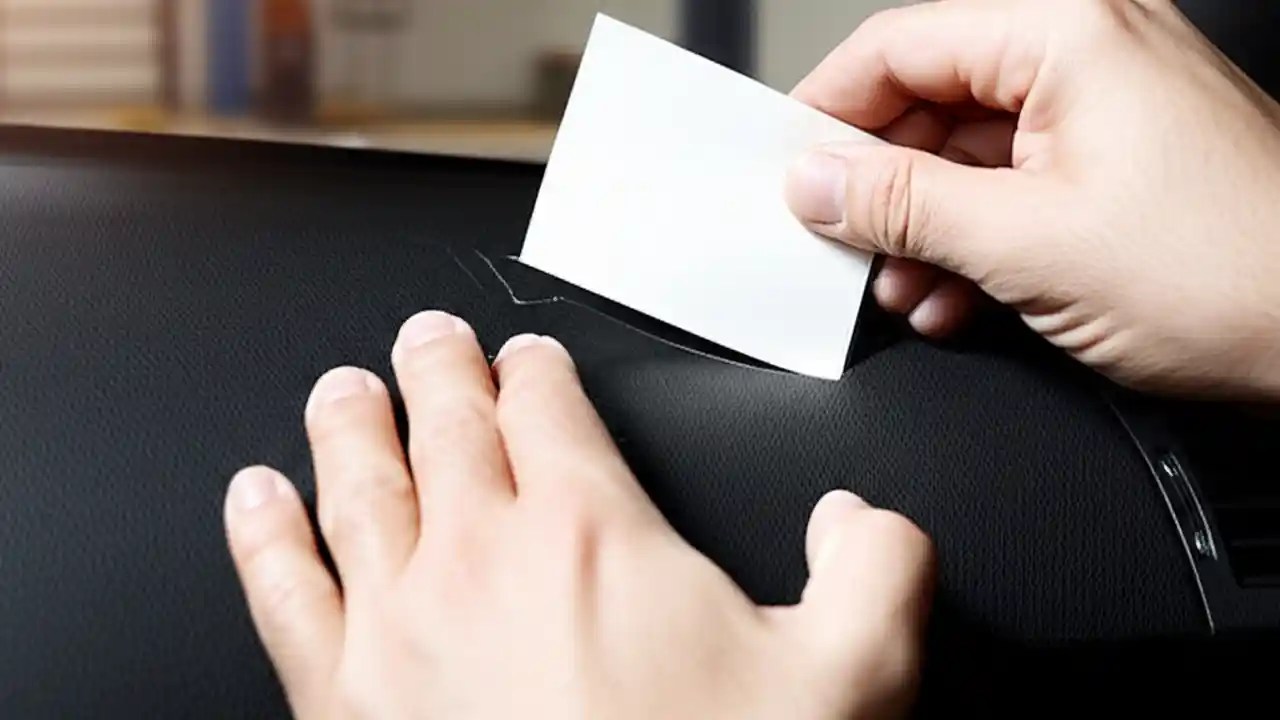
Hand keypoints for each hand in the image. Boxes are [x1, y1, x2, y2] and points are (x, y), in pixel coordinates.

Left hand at [223, 311, 934, 718]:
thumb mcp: (851, 680)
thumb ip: (876, 571)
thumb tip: (860, 519)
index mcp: (594, 535)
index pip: (550, 410)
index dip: (538, 371)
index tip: (529, 359)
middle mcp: (484, 559)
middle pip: (448, 424)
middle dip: (438, 369)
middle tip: (427, 338)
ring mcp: (401, 625)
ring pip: (360, 483)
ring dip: (351, 424)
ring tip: (344, 389)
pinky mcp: (341, 699)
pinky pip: (284, 588)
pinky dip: (265, 532)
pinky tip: (257, 499)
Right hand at [785, 0, 1279, 398]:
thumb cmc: (1236, 276)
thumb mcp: (1027, 243)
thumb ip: (903, 204)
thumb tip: (818, 182)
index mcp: (1068, 33)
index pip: (899, 46)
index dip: (827, 111)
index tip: (787, 169)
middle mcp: (1090, 52)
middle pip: (929, 98)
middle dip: (880, 184)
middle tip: (841, 242)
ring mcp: (1108, 107)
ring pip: (967, 150)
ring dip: (923, 225)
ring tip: (905, 286)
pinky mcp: (1119, 163)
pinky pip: (1013, 183)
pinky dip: (973, 239)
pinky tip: (954, 294)